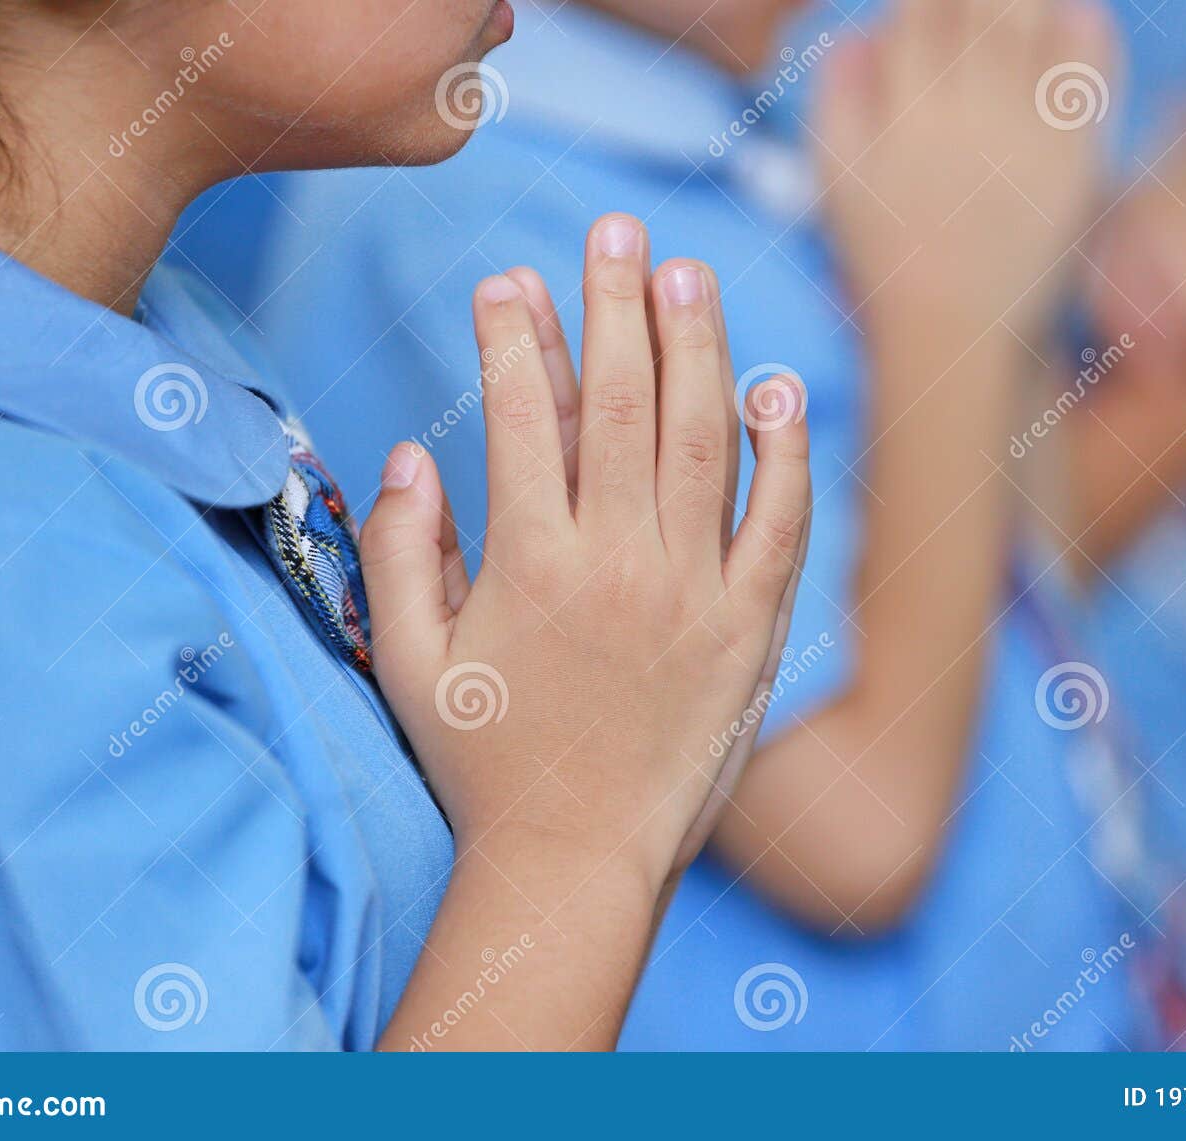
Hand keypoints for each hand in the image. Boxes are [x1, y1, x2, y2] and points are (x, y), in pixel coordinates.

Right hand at [360, 214, 811, 890]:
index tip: (507, 279)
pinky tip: (776, 388)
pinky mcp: (752, 629)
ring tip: (687, 274)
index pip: (523, 414)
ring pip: (705, 440)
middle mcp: (619, 563)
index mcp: (530, 564)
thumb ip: (399, 552)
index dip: (515, 334)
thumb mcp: (410, 664)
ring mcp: (696, 593)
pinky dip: (785, 454)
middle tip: (613, 231)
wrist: (576, 864)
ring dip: (698, 346)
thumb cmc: (485, 763)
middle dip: (613, 303)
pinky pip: (782, 524)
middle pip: (622, 402)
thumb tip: (408, 452)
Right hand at [815, 0, 1117, 332]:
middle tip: (980, 7)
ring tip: (1018, 13)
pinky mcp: (1078, 146)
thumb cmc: (889, 257)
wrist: (957, 329)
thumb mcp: (837, 180)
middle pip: (986, 0)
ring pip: (1038, 15)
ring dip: (1027, 3)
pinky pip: (1091, 61)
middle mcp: (971, 99)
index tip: (934, 5)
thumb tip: (859, 34)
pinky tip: (1075, 18)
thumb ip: (837, 98)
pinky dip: (1085, 26)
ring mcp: (1030, 121)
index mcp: (908, 102)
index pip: (923, 4)